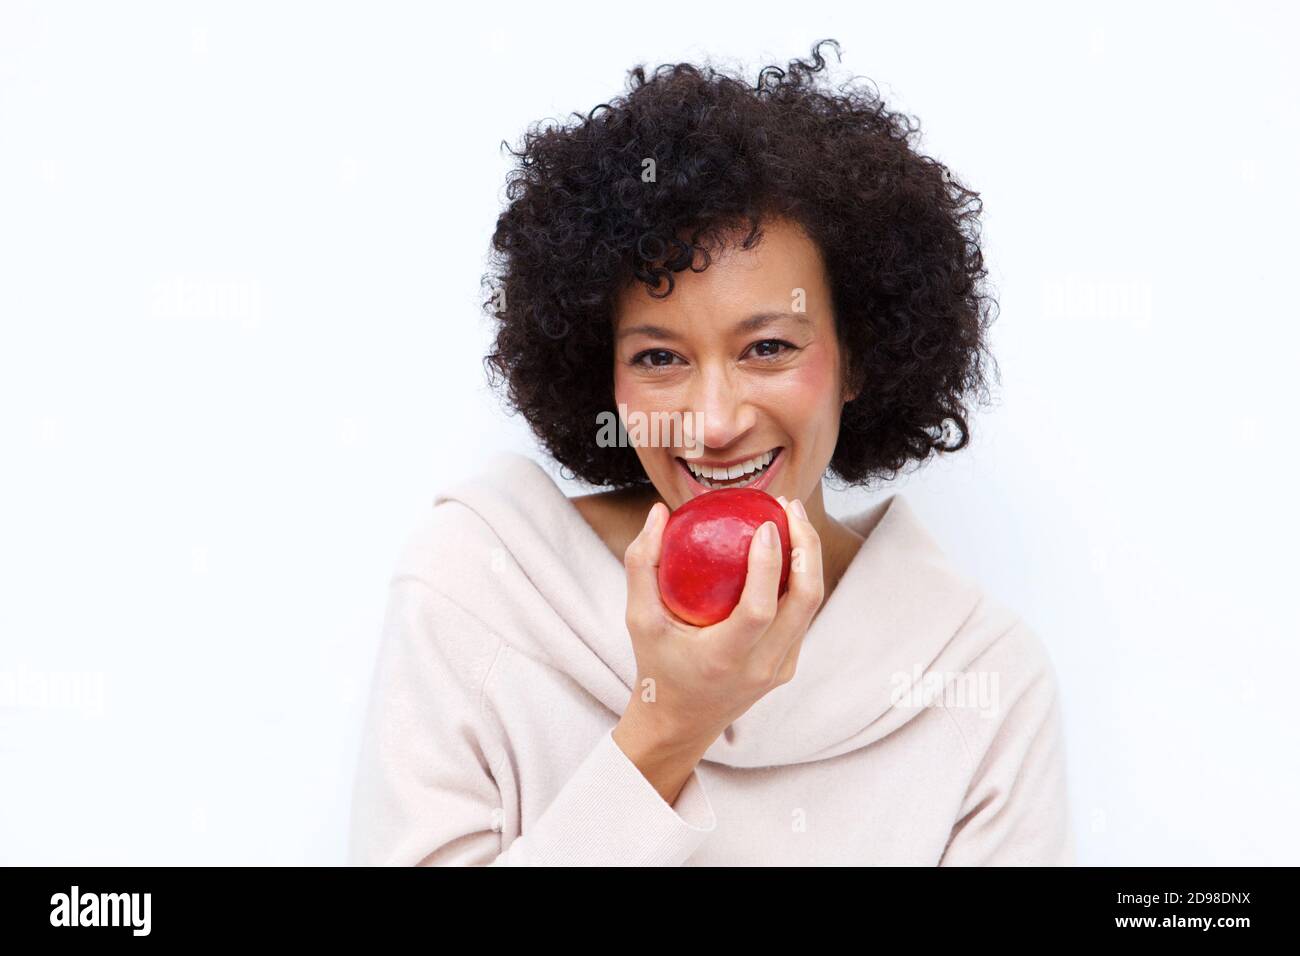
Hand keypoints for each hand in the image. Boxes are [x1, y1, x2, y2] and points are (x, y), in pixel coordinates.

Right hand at [617, 495, 825, 754]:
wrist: (680, 722)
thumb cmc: (656, 665)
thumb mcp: (638, 619)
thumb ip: (641, 564)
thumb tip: (659, 512)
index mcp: (724, 658)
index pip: (759, 609)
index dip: (769, 566)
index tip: (766, 525)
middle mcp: (761, 667)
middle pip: (805, 602)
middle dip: (807, 547)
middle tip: (789, 507)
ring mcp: (780, 668)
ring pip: (811, 606)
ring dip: (809, 558)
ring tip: (794, 518)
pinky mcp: (788, 665)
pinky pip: (802, 615)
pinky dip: (801, 578)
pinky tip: (789, 548)